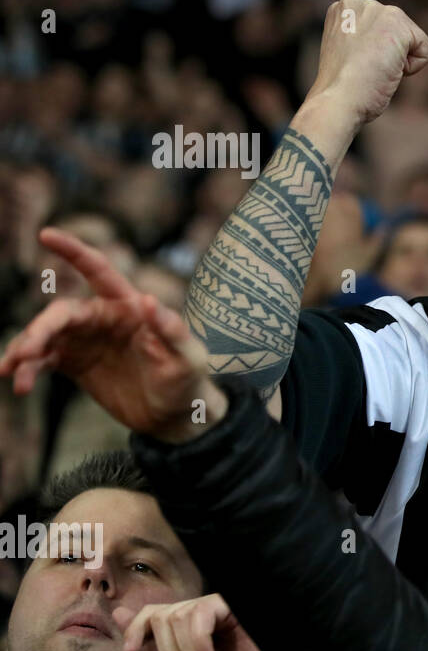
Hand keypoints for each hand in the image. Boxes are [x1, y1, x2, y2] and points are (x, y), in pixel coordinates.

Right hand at [0, 227, 223, 442]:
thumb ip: (171, 331)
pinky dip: (27, 369)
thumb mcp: (188, 358)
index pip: (100, 271)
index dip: (74, 251)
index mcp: (130, 306)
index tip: (46, 234)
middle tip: (28, 351)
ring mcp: (86, 340)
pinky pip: (43, 360)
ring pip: (45, 336)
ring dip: (25, 349)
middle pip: (62, 313)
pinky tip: (19, 384)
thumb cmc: (188, 381)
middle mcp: (103, 318)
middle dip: (40, 328)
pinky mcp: (74, 363)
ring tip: (11, 369)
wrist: (173, 417)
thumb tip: (148, 299)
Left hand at [115, 594, 287, 650]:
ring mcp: (219, 608)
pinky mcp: (234, 607)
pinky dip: (199, 641)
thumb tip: (119, 613)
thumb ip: (150, 645)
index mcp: (186, 626)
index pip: (154, 611)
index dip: (136, 628)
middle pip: (164, 615)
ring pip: (181, 615)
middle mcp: (202, 612)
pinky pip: (204, 611)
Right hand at [304, 0, 427, 133]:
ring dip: (399, 62)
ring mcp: (377, 10)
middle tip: (365, 69)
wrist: (338, 101)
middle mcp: (358, 2)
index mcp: (343, 9)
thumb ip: (366, 40)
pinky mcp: (396, 23)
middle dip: (389, 56)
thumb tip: (386, 48)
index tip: (355, 65)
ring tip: (374, 69)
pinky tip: (388, 70)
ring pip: (413, 39)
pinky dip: (413, 68)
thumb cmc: (341, 89)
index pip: (383, 30)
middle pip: (400, 32)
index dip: (375, 55)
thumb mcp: (349, 53)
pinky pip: (426, 50)